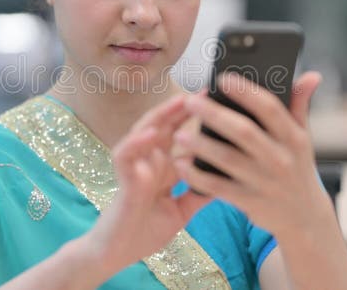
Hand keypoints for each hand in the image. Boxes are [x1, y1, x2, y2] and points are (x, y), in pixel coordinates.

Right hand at [85, 94, 211, 274]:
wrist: (118, 254)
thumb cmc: (144, 231)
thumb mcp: (182, 211)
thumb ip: (199, 193)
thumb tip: (228, 180)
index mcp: (164, 167)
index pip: (181, 135)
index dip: (197, 119)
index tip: (219, 104)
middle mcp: (149, 162)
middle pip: (165, 126)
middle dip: (183, 108)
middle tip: (205, 92)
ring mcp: (135, 167)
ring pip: (144, 131)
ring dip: (160, 116)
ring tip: (179, 102)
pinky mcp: (123, 179)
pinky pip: (126, 155)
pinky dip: (137, 142)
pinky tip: (151, 133)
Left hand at [172, 72, 333, 237]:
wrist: (304, 216)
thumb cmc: (297, 167)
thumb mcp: (303, 138)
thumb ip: (300, 105)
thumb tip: (312, 76)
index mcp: (294, 138)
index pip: (271, 109)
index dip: (247, 92)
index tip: (223, 79)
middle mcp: (280, 159)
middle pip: (244, 132)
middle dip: (215, 115)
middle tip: (190, 101)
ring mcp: (264, 182)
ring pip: (228, 160)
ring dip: (201, 146)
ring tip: (179, 134)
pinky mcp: (250, 201)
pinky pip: (218, 188)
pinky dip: (198, 176)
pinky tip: (181, 165)